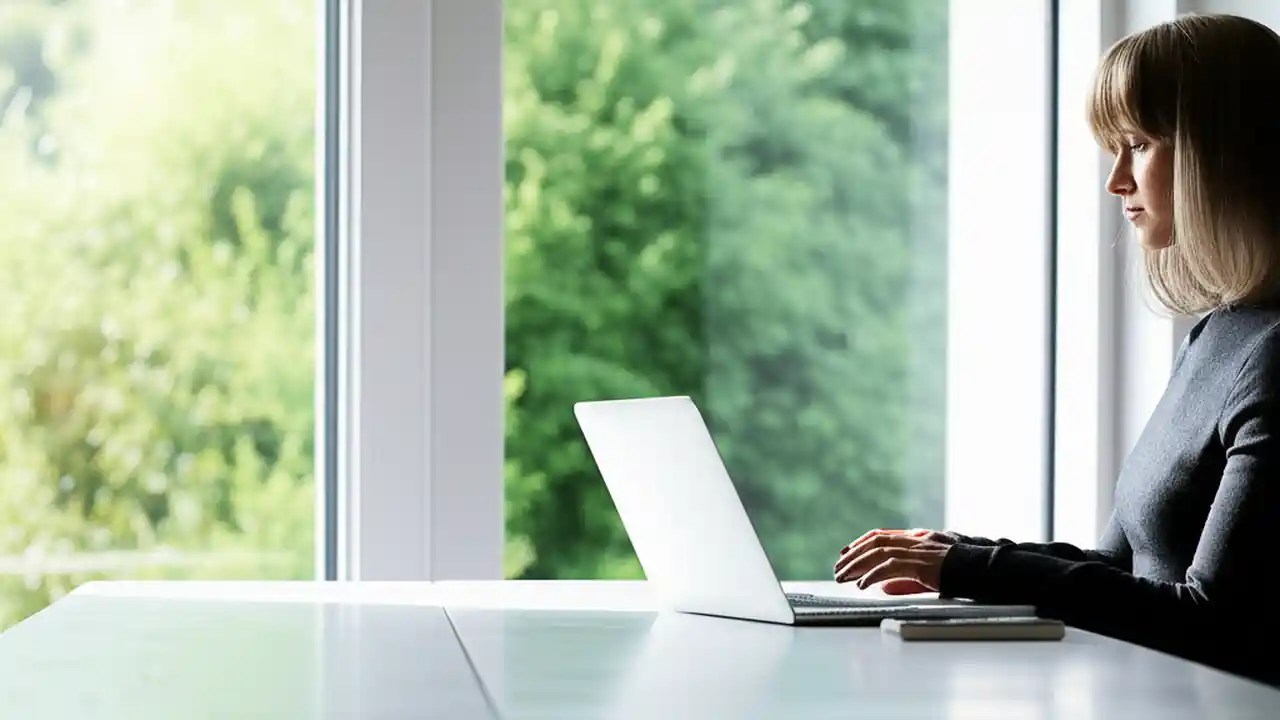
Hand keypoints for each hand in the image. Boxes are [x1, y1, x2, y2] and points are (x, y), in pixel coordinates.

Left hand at [832, 528, 954, 591]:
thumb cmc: (961, 573)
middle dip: (853, 555)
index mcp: (918, 538)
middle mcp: (916, 540)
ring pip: (879, 552)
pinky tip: (862, 584)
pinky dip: (873, 575)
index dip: (861, 542)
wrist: (983, 570)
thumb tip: (883, 588)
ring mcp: (919, 550)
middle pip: (876, 542)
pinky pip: (891, 567)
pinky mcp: (922, 564)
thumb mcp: (930, 573)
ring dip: (857, 565)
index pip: (882, 535)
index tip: (845, 552)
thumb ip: (906, 579)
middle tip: (838, 568)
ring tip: (843, 577)